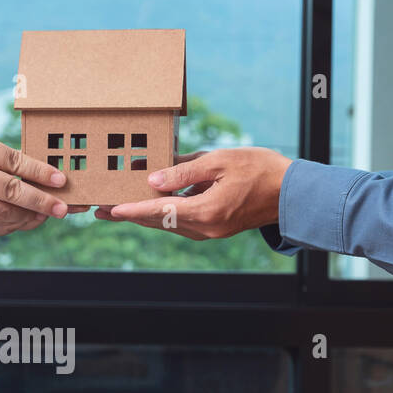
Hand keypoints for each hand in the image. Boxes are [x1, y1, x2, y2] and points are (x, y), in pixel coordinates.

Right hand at [0, 124, 68, 237]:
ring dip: (26, 219)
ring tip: (42, 217)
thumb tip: (24, 170)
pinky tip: (16, 224)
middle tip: (62, 209)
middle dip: (42, 203)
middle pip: (14, 194)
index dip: (41, 174)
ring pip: (1, 216)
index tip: (60, 181)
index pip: (16, 163)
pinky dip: (3, 228)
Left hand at [96, 147, 290, 239]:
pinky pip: (181, 222)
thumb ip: (184, 170)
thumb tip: (152, 180)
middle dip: (129, 215)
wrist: (291, 193)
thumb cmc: (259, 170)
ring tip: (117, 208)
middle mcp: (204, 228)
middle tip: (101, 210)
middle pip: (158, 221)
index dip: (131, 209)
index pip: (158, 211)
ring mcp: (210, 232)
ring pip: (168, 223)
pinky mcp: (214, 228)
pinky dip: (163, 213)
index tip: (108, 209)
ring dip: (144, 215)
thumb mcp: (219, 161)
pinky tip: (151, 204)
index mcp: (205, 211)